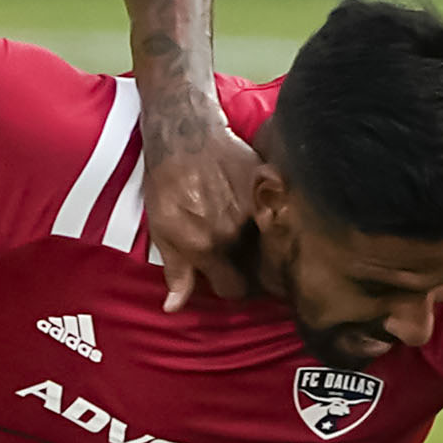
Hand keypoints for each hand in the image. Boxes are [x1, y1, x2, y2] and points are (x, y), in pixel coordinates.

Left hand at [140, 91, 260, 309]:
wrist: (185, 134)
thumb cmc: (166, 183)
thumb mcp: (162, 229)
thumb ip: (176, 271)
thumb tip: (174, 308)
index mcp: (209, 248)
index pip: (234, 289)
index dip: (230, 286)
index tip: (228, 276)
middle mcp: (237, 233)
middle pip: (257, 270)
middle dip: (251, 268)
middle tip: (240, 254)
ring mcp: (256, 208)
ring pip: (272, 243)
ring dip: (264, 242)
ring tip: (251, 232)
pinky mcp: (270, 186)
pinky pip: (280, 213)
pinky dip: (274, 215)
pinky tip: (263, 210)